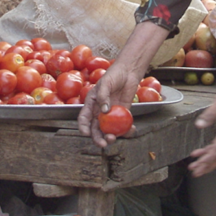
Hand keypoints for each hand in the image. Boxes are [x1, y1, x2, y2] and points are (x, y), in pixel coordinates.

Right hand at [77, 21, 169, 146]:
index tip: (86, 133)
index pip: (84, 118)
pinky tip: (131, 130)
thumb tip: (104, 110)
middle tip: (103, 143)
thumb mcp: (106, 83)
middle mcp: (99, 112)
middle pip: (95, 129)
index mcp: (91, 104)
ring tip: (114, 138)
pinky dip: (126, 131)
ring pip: (108, 131)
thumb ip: (103, 96)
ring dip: (110, 137)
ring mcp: (111, 115)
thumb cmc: (114, 75)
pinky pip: (122, 126)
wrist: (128, 72)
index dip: (83, 127)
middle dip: (98, 138)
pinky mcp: (122, 115)